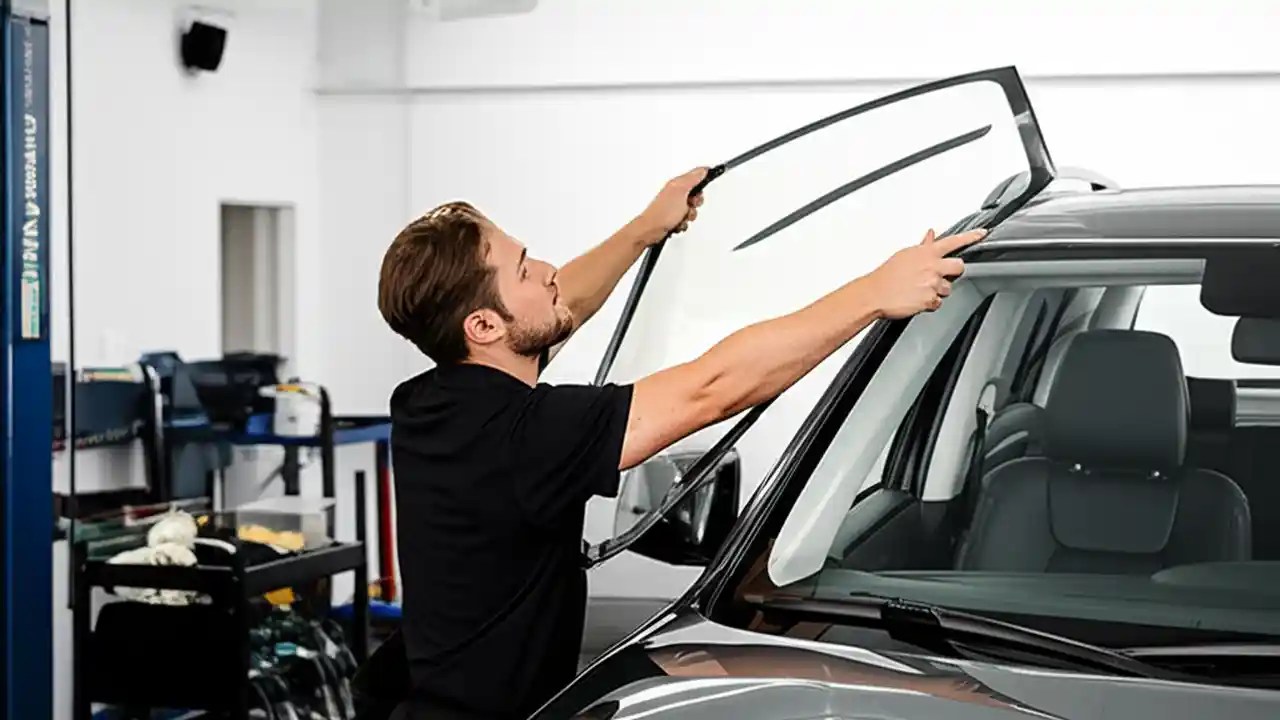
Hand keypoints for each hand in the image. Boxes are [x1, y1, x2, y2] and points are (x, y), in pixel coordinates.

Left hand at [636, 167, 708, 242]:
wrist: (651, 230)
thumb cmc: (662, 212)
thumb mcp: (681, 191)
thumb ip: (692, 179)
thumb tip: (702, 169)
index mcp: (676, 184)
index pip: (694, 177)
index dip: (701, 184)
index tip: (700, 191)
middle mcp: (674, 194)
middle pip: (695, 195)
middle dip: (695, 203)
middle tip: (690, 205)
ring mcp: (673, 206)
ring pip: (691, 209)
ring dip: (689, 215)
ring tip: (681, 217)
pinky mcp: (672, 218)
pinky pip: (685, 219)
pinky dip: (683, 223)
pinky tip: (677, 223)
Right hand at [866, 228, 987, 318]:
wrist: (875, 294)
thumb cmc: (886, 275)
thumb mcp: (905, 255)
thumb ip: (923, 246)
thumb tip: (931, 236)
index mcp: (926, 253)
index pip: (954, 241)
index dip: (971, 237)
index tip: (982, 234)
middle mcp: (932, 266)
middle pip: (959, 267)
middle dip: (953, 272)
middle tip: (940, 275)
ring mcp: (932, 283)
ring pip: (948, 288)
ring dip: (937, 290)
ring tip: (919, 290)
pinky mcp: (930, 300)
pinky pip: (938, 303)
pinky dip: (929, 303)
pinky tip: (917, 299)